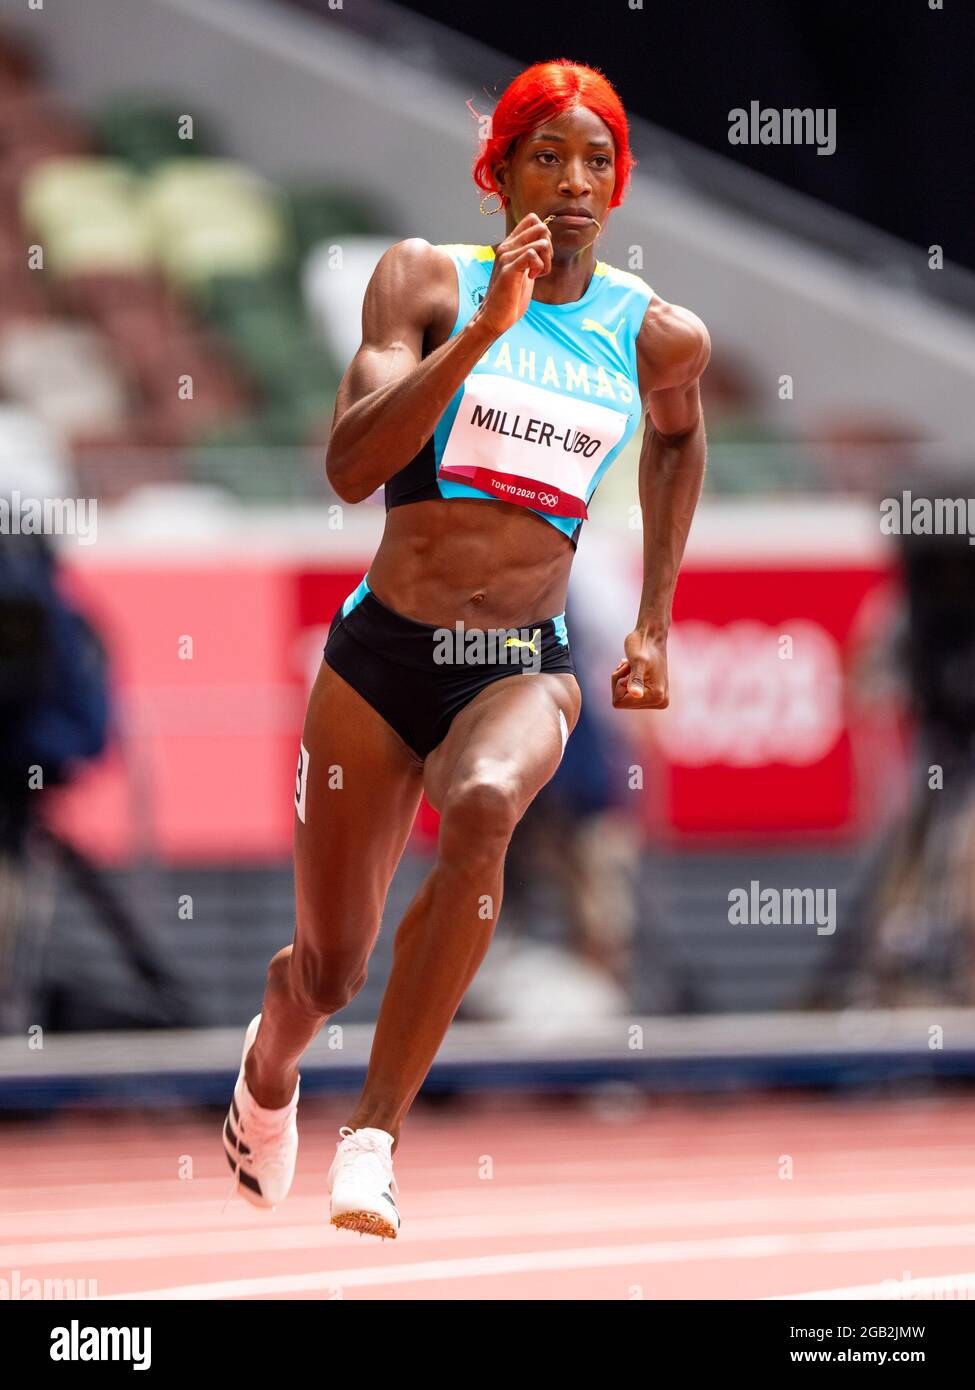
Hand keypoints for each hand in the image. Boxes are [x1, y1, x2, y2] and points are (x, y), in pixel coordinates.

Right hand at [475, 213, 552, 336]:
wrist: (494, 317)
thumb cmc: (510, 298)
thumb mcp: (523, 271)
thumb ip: (531, 257)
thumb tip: (545, 244)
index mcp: (510, 245)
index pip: (532, 219)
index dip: (544, 235)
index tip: (541, 256)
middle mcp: (507, 246)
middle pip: (540, 226)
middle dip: (549, 247)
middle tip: (541, 266)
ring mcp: (507, 256)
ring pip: (542, 242)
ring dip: (547, 261)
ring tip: (536, 274)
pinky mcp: (509, 269)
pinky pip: (533, 254)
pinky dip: (540, 267)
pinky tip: (532, 277)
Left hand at [610, 632, 669, 708]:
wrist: (652, 634)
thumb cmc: (643, 644)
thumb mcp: (637, 662)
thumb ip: (636, 679)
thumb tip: (636, 694)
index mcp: (657, 697)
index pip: (619, 702)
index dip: (618, 684)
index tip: (629, 669)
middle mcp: (659, 702)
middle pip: (621, 701)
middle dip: (620, 681)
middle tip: (630, 666)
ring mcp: (656, 699)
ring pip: (622, 696)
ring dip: (622, 678)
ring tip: (632, 665)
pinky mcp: (651, 693)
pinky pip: (627, 692)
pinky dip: (625, 678)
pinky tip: (632, 667)